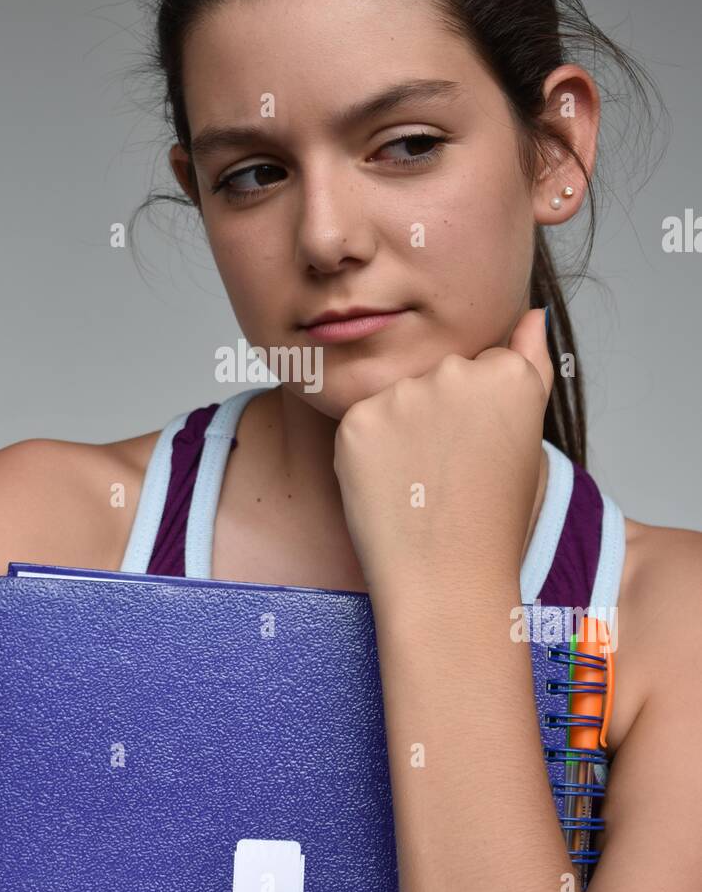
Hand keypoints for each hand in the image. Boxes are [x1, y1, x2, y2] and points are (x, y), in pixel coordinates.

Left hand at [332, 308, 553, 605]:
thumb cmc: (493, 516)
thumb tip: (533, 312)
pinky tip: (388, 488)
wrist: (447, 580)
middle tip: (450, 475)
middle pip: (436, 377)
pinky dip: (367, 453)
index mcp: (508, 373)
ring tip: (420, 485)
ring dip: (400, 432)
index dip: (478, 417)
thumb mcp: (526, 435)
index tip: (481, 455)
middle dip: (437, 417)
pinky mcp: (357, 420)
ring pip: (395, 398)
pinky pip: (360, 424)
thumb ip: (529, 362)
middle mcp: (456, 373)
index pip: (481, 368)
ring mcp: (403, 395)